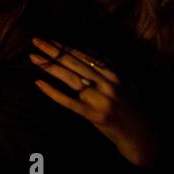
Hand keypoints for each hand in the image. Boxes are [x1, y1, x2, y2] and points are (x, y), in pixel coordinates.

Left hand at [29, 38, 160, 166]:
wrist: (140, 134)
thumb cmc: (130, 105)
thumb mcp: (124, 81)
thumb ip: (107, 65)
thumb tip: (85, 50)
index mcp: (113, 74)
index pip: (83, 56)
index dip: (64, 47)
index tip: (48, 39)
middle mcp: (107, 84)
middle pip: (74, 64)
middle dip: (53, 51)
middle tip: (35, 41)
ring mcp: (100, 100)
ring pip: (70, 79)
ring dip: (50, 67)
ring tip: (33, 57)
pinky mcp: (93, 115)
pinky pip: (68, 101)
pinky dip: (53, 92)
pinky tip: (38, 83)